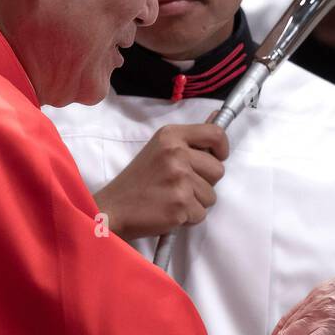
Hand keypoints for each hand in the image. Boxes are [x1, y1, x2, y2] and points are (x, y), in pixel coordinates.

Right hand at [92, 123, 228, 240]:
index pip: (215, 134)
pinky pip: (201, 214)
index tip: (217, 157)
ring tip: (171, 199)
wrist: (113, 208)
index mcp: (171, 136)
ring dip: (195, 202)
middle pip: (218, 170)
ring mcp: (179, 179)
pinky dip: (188, 218)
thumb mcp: (159, 149)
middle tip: (180, 186)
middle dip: (205, 182)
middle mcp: (177, 154)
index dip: (222, 148)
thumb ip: (188, 140)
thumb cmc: (137, 181)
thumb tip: (218, 116)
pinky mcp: (180, 204)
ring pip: (211, 195)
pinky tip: (169, 212)